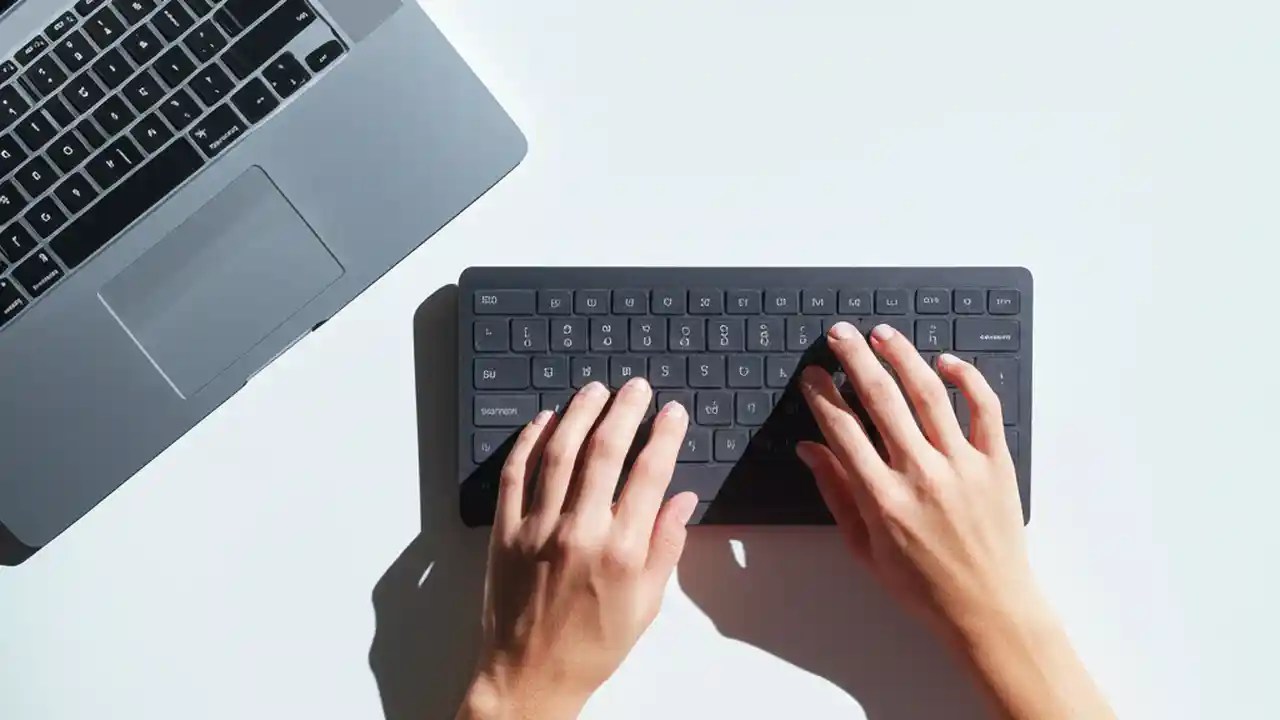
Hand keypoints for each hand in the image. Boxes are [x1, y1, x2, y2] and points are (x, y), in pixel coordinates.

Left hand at [458, 379, 698, 719]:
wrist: (530, 676)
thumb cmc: (591, 646)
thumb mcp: (646, 604)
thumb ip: (666, 546)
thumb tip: (683, 499)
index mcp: (622, 552)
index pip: (650, 474)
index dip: (665, 435)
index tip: (673, 412)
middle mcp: (579, 532)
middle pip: (605, 451)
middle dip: (625, 410)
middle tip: (636, 388)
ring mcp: (537, 528)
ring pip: (559, 452)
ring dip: (579, 413)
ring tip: (595, 390)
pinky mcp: (504, 532)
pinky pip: (515, 474)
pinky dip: (528, 442)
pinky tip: (544, 421)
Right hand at [797, 322, 1113, 719]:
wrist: (988, 608)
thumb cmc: (924, 586)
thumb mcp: (864, 548)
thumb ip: (836, 494)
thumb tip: (811, 449)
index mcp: (883, 499)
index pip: (843, 430)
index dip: (822, 396)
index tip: (812, 377)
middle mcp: (921, 475)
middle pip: (881, 400)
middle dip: (854, 360)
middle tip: (839, 335)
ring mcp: (962, 466)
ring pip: (928, 393)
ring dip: (901, 356)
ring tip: (882, 334)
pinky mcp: (996, 463)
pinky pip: (984, 408)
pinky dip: (966, 377)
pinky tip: (945, 361)